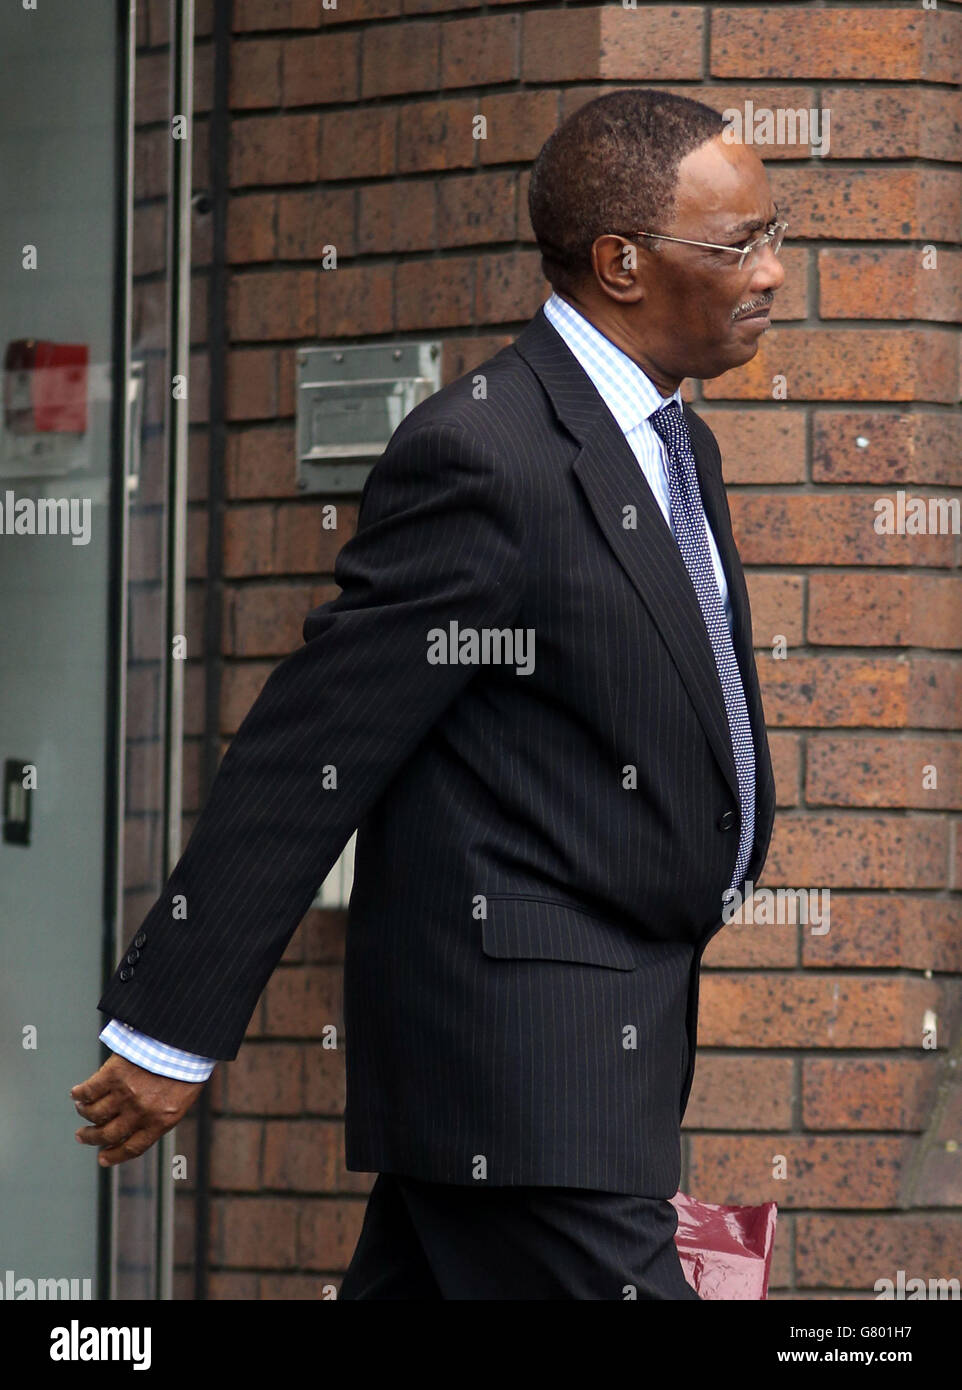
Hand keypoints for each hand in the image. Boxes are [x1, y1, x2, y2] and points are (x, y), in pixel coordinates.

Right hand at [71, 1053, 206, 1166]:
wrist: (184, 1038)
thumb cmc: (187, 1064)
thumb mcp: (182, 1097)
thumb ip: (162, 1113)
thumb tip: (142, 1124)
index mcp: (161, 1121)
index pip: (132, 1147)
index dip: (115, 1156)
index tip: (102, 1158)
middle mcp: (141, 1112)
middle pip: (107, 1134)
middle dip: (91, 1137)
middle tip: (82, 1135)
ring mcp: (125, 1094)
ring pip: (94, 1114)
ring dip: (84, 1114)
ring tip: (81, 1109)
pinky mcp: (114, 1074)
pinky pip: (89, 1091)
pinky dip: (79, 1094)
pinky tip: (76, 1094)